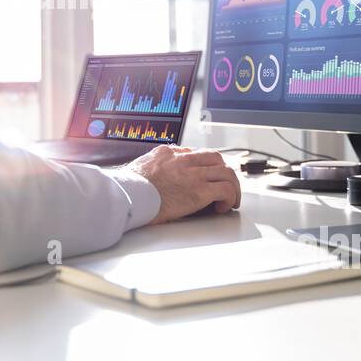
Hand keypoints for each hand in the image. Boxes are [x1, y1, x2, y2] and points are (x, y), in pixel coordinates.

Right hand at [127, 145, 241, 224]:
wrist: (128, 196)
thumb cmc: (128, 188)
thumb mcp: (139, 168)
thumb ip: (152, 168)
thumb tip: (155, 177)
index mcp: (167, 153)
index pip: (193, 153)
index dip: (203, 166)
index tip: (204, 176)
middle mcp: (183, 160)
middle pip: (214, 157)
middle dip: (222, 171)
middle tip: (224, 184)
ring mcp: (193, 174)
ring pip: (226, 172)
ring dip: (232, 186)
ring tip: (230, 198)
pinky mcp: (200, 190)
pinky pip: (225, 189)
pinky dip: (230, 197)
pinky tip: (224, 207)